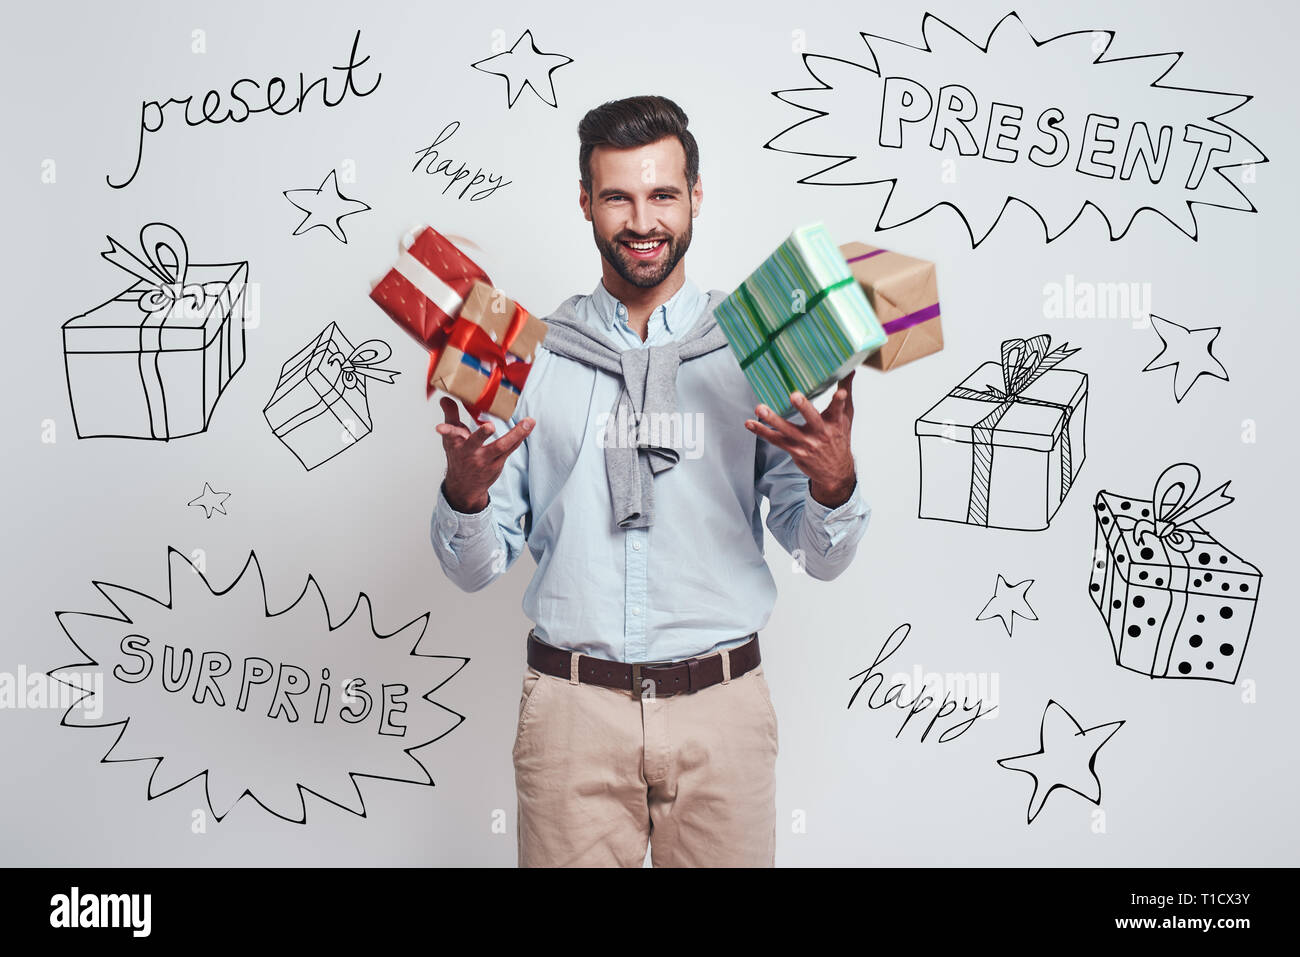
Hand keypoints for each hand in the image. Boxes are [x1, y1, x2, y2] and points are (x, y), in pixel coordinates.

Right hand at [436, 396, 533, 512]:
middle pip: (476, 442)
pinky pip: (510, 449)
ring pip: (501, 446)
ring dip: (516, 434)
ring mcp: (485, 460)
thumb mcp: (451, 438)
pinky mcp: (497, 464)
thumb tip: (445, 398)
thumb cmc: (458, 456)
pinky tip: (529, 426)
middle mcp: (470, 452)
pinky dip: (520, 437)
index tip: (439, 428)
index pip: (449, 435)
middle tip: (489, 426)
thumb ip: (450, 416)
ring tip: (529, 422)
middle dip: (482, 434)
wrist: (465, 486)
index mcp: (456, 444)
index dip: (445, 430)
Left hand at [745, 370, 856, 508]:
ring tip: (760, 409)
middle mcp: (821, 433)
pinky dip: (762, 431)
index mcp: (835, 422)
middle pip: (812, 419)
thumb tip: (851, 370)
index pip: (838, 409)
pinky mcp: (794, 450)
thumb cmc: (840, 438)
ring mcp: (806, 443)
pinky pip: (775, 440)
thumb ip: (846, 392)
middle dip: (803, 407)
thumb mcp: (847, 417)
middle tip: (794, 396)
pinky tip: (750, 423)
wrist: (835, 471)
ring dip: (773, 419)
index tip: (839, 393)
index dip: (839, 401)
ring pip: (788, 430)